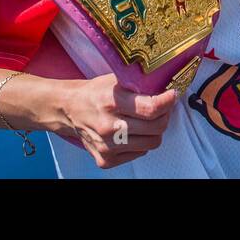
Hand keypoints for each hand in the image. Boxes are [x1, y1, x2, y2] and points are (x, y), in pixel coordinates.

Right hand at [53, 74, 175, 168]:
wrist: (68, 110)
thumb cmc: (94, 93)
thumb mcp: (115, 79)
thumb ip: (139, 82)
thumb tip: (166, 84)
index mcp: (111, 102)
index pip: (151, 108)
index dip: (168, 101)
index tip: (172, 95)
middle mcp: (109, 126)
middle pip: (156, 128)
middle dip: (165, 116)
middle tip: (162, 108)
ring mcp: (107, 146)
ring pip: (151, 143)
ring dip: (154, 131)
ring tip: (146, 121)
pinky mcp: (106, 160)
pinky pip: (139, 153)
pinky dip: (141, 143)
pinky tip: (132, 132)